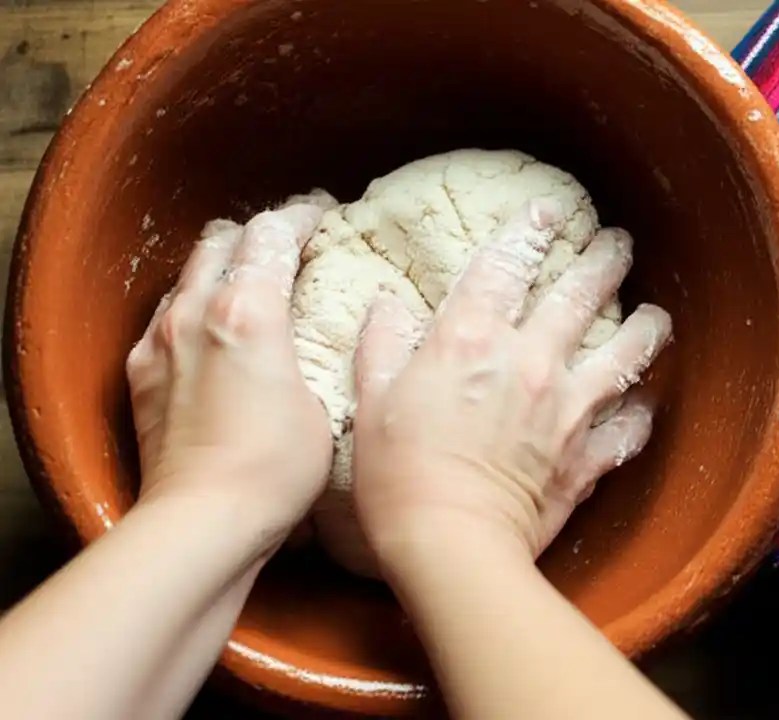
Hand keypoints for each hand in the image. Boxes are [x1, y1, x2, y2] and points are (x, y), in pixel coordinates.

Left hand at [126, 193, 336, 545]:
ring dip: (222, 264)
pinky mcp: (142, 374)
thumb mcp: (326, 403)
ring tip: (250, 279)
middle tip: (291, 241)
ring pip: (189, 273)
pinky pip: (166, 315)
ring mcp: (161, 341)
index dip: (303, 215)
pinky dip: (192, 305)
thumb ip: (317, 354)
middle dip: (259, 232)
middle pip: (224, 239)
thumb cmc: (274, 471)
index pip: (273, 234)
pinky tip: (209, 327)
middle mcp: (196, 312)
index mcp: (249, 310)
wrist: (202, 521)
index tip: (324, 212)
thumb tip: (324, 339)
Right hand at [353, 199, 671, 561]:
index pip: (504, 265)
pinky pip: (627, 430)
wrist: (450, 543)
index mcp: (470, 340)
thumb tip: (387, 307)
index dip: (529, 231)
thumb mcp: (371, 403)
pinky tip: (645, 408)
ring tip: (656, 315)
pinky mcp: (585, 455)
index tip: (549, 209)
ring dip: (643, 329)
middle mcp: (528, 361)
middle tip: (618, 243)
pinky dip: (639, 418)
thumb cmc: (398, 477)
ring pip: (623, 353)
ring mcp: (566, 407)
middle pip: (579, 295)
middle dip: (603, 261)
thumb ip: (381, 348)